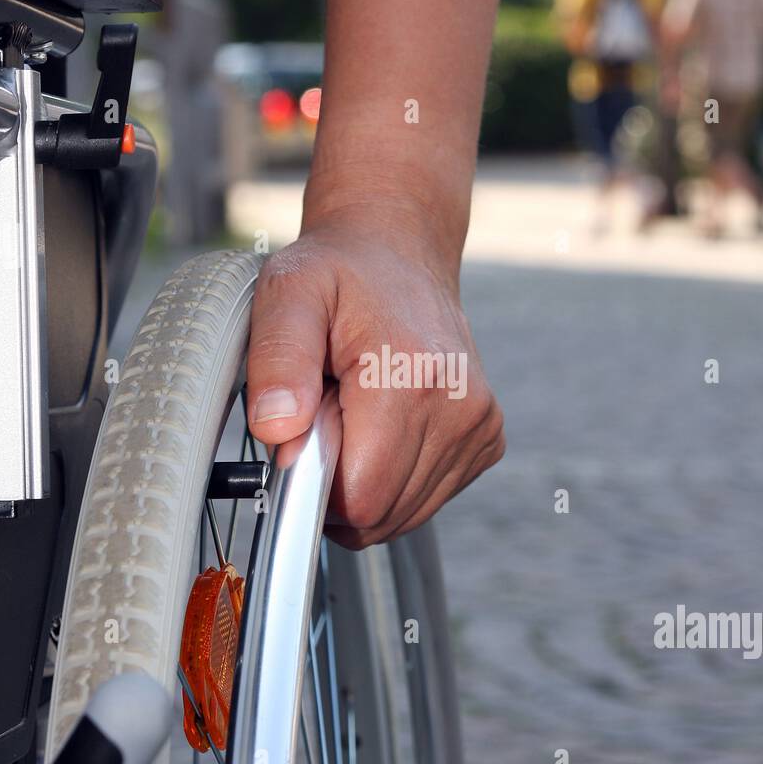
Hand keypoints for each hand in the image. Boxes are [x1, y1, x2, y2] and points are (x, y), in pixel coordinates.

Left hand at [246, 209, 504, 547]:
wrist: (398, 252)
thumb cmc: (339, 272)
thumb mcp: (288, 294)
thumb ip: (276, 360)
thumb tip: (277, 430)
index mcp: (412, 376)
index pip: (360, 497)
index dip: (317, 481)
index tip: (305, 429)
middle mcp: (460, 407)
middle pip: (382, 512)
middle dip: (341, 479)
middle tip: (328, 412)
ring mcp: (479, 425)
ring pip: (404, 512)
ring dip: (367, 477)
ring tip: (356, 411)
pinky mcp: (486, 437)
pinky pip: (427, 496)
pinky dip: (395, 475)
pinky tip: (386, 421)